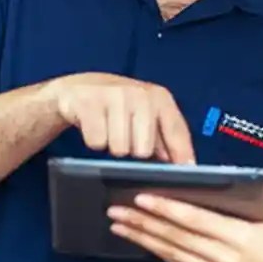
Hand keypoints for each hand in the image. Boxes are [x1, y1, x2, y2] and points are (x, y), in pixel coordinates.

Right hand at [45, 72, 194, 162]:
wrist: (75, 89)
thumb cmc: (115, 106)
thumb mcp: (143, 116)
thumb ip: (165, 139)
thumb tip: (185, 165)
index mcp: (159, 97)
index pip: (176, 133)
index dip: (182, 155)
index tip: (187, 172)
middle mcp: (139, 93)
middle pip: (144, 150)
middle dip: (133, 151)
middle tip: (124, 136)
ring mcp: (114, 95)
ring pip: (120, 148)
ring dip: (111, 146)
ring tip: (107, 129)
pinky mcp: (89, 102)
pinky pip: (96, 142)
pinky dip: (93, 141)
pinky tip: (93, 126)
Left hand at [108, 195, 262, 261]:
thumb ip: (241, 205)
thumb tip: (211, 191)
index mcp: (240, 237)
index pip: (195, 220)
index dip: (166, 208)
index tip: (141, 198)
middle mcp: (225, 259)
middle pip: (176, 237)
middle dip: (143, 223)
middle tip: (116, 210)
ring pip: (173, 254)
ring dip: (144, 239)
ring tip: (120, 226)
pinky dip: (161, 253)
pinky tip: (144, 243)